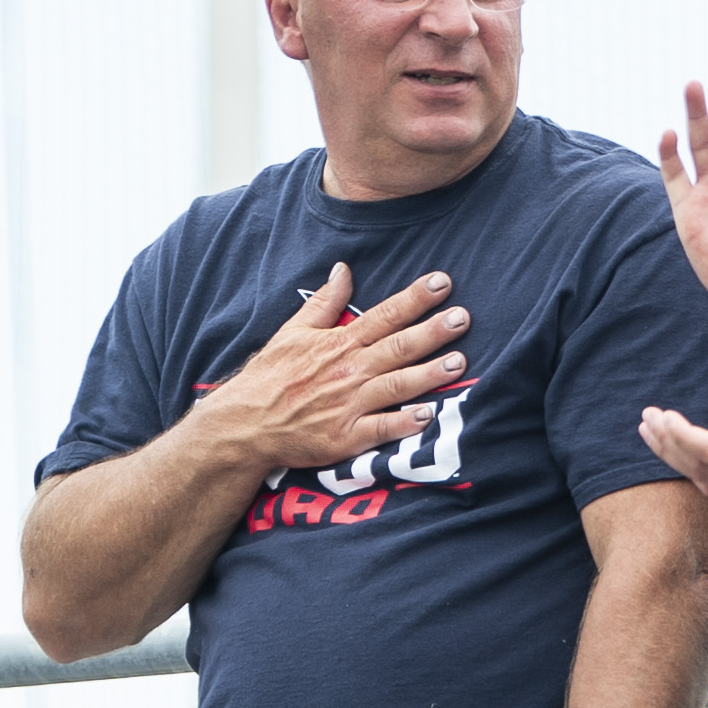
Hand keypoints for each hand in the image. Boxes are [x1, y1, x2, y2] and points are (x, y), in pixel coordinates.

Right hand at [195, 263, 469, 474]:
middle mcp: (348, 371)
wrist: (244, 424)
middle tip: (463, 318)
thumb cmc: (270, 377)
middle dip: (433, 331)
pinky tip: (429, 416)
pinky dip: (404, 423)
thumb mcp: (293, 332)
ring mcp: (349, 404)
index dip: (415, 298)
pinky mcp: (346, 437)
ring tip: (460, 362)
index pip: (384, 315)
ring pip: (396, 385)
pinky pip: (381, 429)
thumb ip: (325, 303)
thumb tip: (343, 269)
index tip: (443, 283)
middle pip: (398, 347)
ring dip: (429, 373)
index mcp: (339, 344)